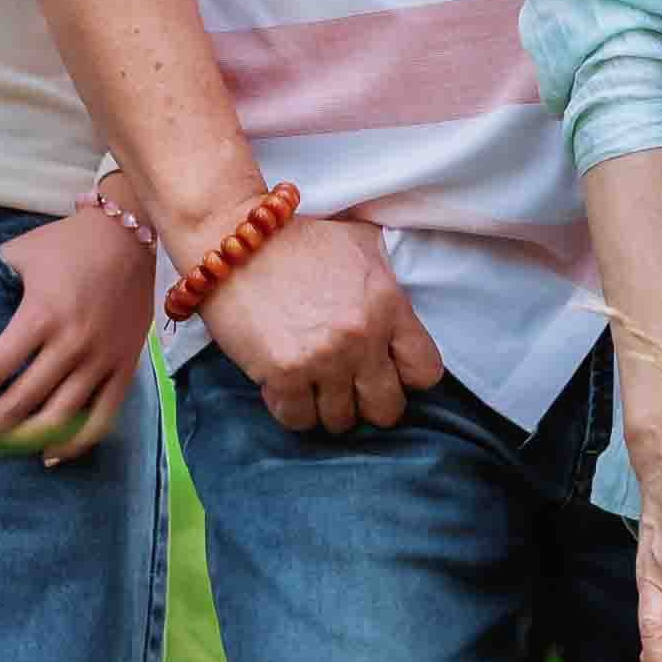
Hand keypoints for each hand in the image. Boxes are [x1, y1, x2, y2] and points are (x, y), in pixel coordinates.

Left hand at [0, 205, 150, 462]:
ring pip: (57, 420)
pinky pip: (102, 418)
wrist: (130, 232)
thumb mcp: (21, 254)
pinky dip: (75, 444)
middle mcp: (71, 344)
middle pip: (19, 404)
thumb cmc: (68, 243)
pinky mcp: (124, 366)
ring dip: (20, 443)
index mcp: (41, 315)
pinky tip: (49, 456)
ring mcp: (101, 359)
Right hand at [204, 211, 444, 433]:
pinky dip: (291, 408)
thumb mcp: (361, 243)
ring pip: (340, 421)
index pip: (425, 371)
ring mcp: (323, 359)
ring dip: (327, 406)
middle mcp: (362, 337)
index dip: (406, 376)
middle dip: (368, 401)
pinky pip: (298, 420)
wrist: (235, 240)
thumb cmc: (299, 240)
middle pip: (387, 409)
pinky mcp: (283, 374)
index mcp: (388, 305)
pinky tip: (285, 384)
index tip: (387, 369)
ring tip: (313, 382)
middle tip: (349, 386)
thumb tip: (400, 308)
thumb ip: (387, 279)